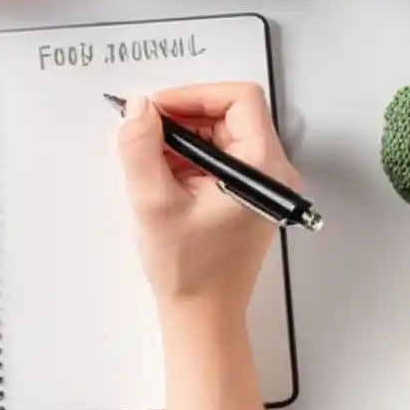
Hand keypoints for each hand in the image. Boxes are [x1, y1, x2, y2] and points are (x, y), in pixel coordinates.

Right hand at [115, 82, 299, 316]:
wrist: (203, 314)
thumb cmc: (190, 271)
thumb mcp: (154, 203)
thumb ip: (141, 148)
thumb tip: (138, 107)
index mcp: (262, 168)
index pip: (239, 99)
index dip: (193, 95)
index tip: (157, 109)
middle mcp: (271, 172)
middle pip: (230, 113)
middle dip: (183, 116)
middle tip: (146, 132)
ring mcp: (261, 183)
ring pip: (222, 132)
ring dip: (183, 137)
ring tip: (152, 161)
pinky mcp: (248, 193)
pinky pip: (219, 155)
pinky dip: (188, 157)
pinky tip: (164, 177)